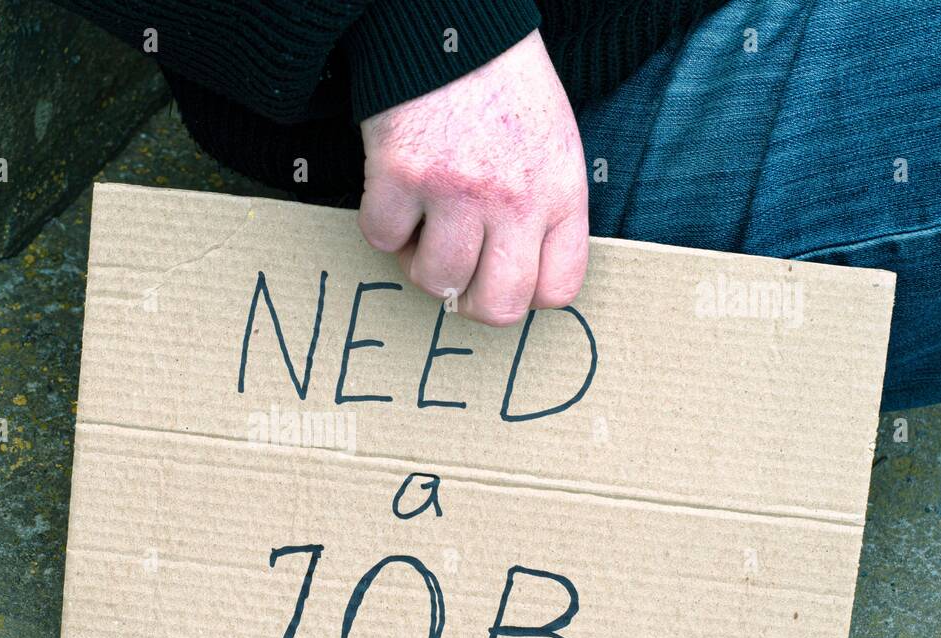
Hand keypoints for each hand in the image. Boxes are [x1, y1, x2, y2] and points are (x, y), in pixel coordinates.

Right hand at [358, 31, 588, 325]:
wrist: (448, 28)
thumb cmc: (500, 89)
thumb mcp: (551, 147)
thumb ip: (543, 211)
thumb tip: (516, 276)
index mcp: (559, 192)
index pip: (557, 289)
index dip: (523, 292)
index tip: (500, 272)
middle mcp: (515, 200)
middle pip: (498, 307)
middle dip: (469, 299)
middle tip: (455, 270)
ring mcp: (458, 191)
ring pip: (436, 281)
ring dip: (420, 261)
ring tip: (422, 223)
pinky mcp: (403, 177)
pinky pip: (381, 239)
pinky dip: (381, 222)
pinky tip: (395, 189)